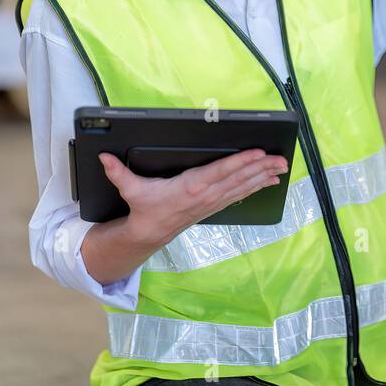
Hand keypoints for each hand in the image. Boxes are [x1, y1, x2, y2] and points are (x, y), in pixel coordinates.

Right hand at [98, 148, 288, 245]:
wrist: (149, 233)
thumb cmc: (144, 208)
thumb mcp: (131, 189)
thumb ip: (119, 172)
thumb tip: (104, 156)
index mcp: (191, 187)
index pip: (221, 171)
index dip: (241, 161)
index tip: (259, 152)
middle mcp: (206, 194)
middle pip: (238, 178)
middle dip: (262, 167)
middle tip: (282, 159)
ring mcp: (212, 201)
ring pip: (243, 186)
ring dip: (263, 176)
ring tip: (282, 168)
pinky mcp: (214, 205)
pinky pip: (239, 194)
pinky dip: (255, 187)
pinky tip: (268, 181)